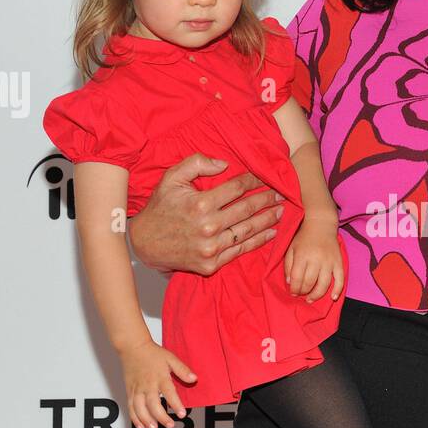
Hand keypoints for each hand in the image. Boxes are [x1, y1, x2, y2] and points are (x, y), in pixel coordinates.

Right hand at [120, 339, 197, 427]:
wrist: (132, 347)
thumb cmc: (152, 353)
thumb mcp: (171, 358)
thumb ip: (182, 370)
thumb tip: (194, 379)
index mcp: (159, 377)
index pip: (169, 393)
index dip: (176, 404)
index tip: (182, 414)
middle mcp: (147, 385)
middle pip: (154, 404)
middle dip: (162, 417)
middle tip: (170, 425)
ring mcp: (137, 389)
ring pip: (140, 408)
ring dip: (146, 420)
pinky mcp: (129, 391)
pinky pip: (131, 407)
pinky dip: (134, 418)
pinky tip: (140, 427)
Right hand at [126, 154, 285, 275]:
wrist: (144, 243)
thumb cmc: (160, 207)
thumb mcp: (171, 178)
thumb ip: (196, 163)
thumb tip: (224, 164)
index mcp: (200, 204)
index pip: (236, 188)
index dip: (254, 181)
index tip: (266, 176)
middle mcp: (208, 227)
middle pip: (247, 209)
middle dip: (267, 200)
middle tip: (282, 194)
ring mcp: (211, 248)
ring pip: (248, 231)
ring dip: (268, 220)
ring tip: (281, 212)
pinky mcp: (211, 264)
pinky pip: (240, 250)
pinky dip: (258, 242)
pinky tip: (271, 234)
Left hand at [284, 217, 343, 303]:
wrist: (321, 224)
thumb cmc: (303, 237)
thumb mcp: (291, 248)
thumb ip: (288, 266)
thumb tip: (290, 283)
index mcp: (302, 255)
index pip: (297, 278)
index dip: (294, 288)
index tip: (292, 292)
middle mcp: (316, 259)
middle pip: (309, 283)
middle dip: (303, 292)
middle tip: (301, 294)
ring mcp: (329, 262)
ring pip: (324, 284)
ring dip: (316, 295)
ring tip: (311, 299)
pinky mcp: (339, 262)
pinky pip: (340, 279)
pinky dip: (337, 290)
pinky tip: (332, 297)